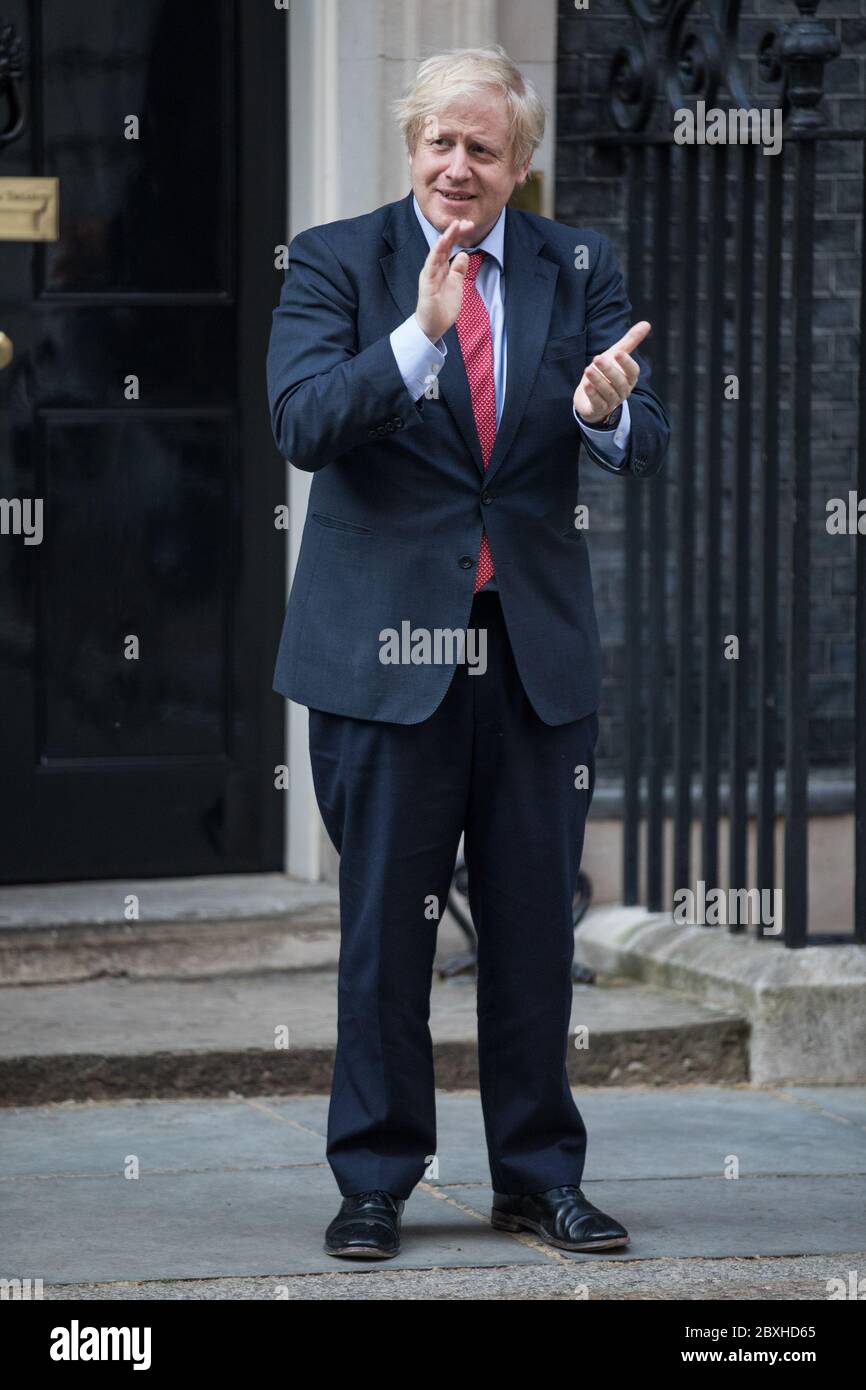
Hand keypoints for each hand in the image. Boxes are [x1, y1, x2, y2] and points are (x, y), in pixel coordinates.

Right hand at [415, 218, 474, 343]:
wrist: (432, 327)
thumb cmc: (442, 307)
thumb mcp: (456, 285)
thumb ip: (458, 270)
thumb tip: (464, 254)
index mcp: (441, 268)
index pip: (450, 247)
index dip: (458, 235)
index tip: (469, 224)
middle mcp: (434, 268)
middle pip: (444, 246)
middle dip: (453, 233)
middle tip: (464, 221)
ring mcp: (429, 275)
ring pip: (437, 253)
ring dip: (445, 239)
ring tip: (453, 227)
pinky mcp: (427, 284)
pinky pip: (431, 266)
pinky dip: (436, 254)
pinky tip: (441, 244)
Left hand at [573, 321, 650, 424]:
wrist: (591, 395)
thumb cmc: (607, 372)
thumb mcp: (616, 355)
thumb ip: (630, 341)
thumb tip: (646, 323)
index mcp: (629, 378)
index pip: (633, 372)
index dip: (626, 363)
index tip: (618, 352)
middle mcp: (623, 391)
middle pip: (619, 382)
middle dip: (609, 370)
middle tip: (597, 358)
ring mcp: (611, 402)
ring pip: (608, 393)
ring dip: (598, 381)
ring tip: (588, 369)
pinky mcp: (598, 410)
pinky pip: (597, 404)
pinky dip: (592, 395)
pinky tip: (585, 385)